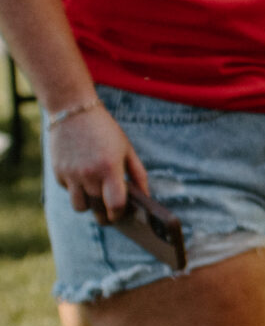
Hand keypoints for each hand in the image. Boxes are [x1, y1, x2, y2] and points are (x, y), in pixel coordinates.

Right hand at [50, 105, 148, 219]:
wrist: (73, 111)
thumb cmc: (106, 131)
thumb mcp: (127, 150)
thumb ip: (138, 175)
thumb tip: (145, 197)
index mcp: (110, 169)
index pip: (115, 206)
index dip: (119, 214)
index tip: (121, 213)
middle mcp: (89, 174)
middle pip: (98, 210)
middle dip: (105, 215)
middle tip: (110, 212)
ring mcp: (71, 174)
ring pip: (80, 207)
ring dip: (89, 205)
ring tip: (95, 195)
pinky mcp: (58, 172)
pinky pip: (69, 192)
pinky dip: (76, 190)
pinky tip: (82, 177)